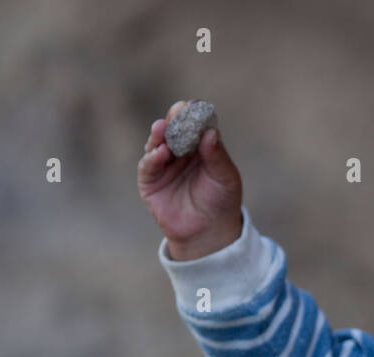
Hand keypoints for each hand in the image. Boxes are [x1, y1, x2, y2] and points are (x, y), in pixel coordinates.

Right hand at [138, 100, 243, 258]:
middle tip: (175, 112)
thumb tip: (210, 133)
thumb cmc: (221, 202)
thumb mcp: (225, 178)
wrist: (209, 232)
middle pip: (173, 130)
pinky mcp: (150, 180)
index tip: (192, 107)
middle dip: (173, 120)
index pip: (194, 125)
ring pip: (158, 143)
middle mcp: (180, 151)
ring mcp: (164, 164)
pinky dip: (152, 157)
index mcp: (200, 146)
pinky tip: (161, 152)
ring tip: (163, 129)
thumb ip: (217, 156)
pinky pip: (148, 165)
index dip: (193, 115)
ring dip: (159, 135)